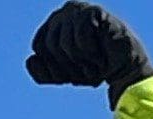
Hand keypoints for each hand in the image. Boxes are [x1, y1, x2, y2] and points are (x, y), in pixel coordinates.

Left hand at [25, 2, 152, 107]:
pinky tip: (100, 53)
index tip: (69, 73)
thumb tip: (30, 59)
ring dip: (80, 60)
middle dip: (67, 64)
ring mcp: (77, 9)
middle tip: (85, 68)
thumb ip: (41, 73)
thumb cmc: (92, 69)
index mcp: (52, 25)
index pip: (38, 47)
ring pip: (63, 42)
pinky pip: (79, 36)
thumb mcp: (62, 76)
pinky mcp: (92, 11)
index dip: (53, 65)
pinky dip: (89, 52)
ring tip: (94, 61)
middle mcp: (63, 13)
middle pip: (49, 45)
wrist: (122, 71)